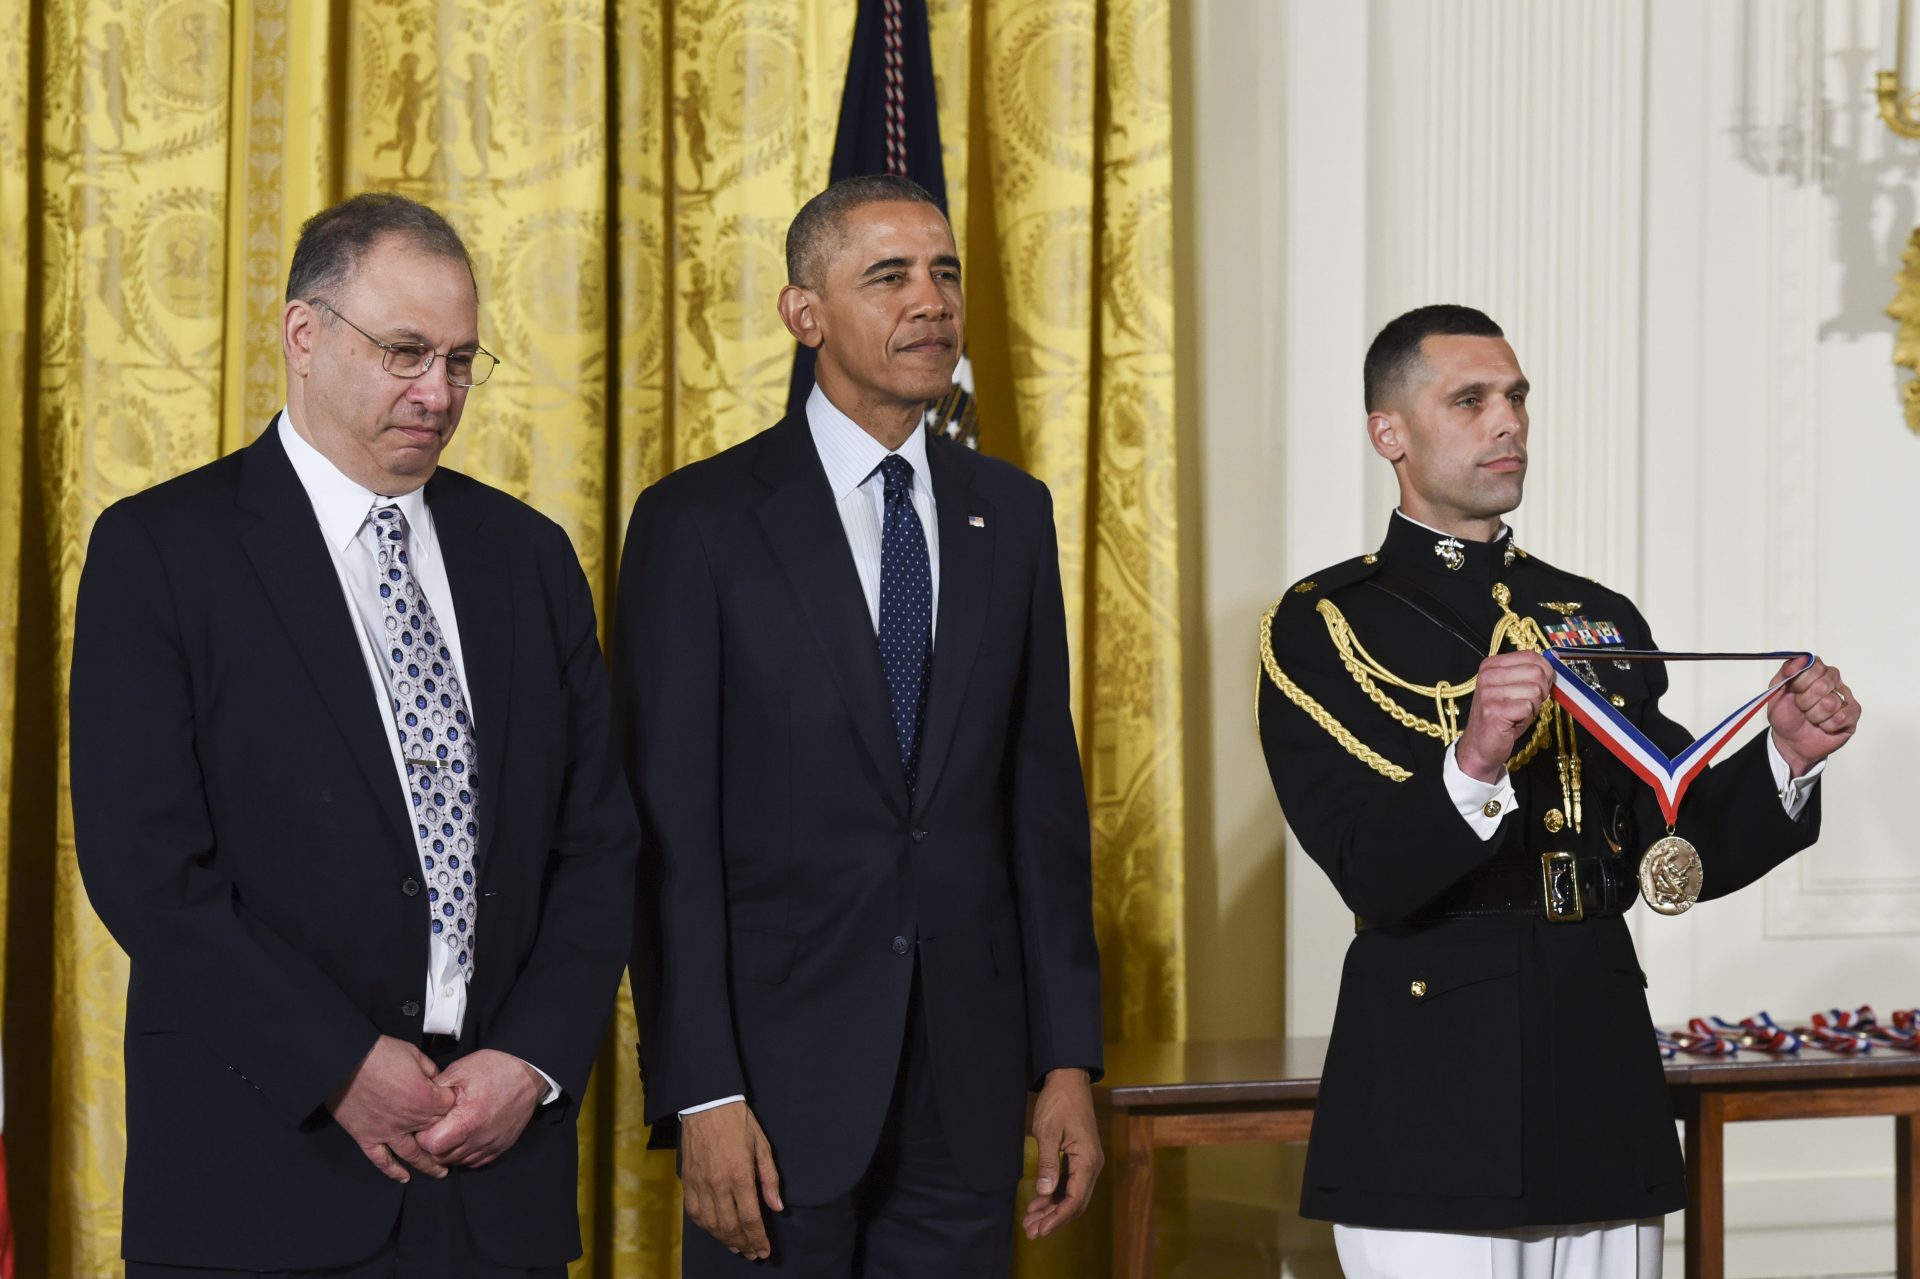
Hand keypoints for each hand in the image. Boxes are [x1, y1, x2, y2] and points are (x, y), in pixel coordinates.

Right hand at [325, 1035, 454, 1182]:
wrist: (344, 1061)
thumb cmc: (379, 1053)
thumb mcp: (414, 1054)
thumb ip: (431, 1071)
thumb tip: (438, 1080)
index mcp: (426, 1099)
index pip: (451, 1108)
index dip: (455, 1106)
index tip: (457, 1107)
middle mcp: (410, 1120)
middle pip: (436, 1133)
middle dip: (448, 1138)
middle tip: (458, 1146)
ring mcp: (388, 1132)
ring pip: (413, 1155)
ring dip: (428, 1166)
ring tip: (441, 1173)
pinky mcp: (367, 1137)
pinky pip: (381, 1160)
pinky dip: (392, 1171)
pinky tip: (404, 1178)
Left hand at [416, 1049, 547, 1169]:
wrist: (528, 1073)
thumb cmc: (495, 1068)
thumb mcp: (460, 1070)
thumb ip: (435, 1091)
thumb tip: (418, 1106)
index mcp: (469, 1118)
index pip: (432, 1145)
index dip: (423, 1135)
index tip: (426, 1123)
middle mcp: (481, 1138)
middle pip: (442, 1157)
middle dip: (433, 1144)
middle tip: (435, 1126)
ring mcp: (492, 1145)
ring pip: (458, 1161)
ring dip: (449, 1150)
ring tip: (450, 1130)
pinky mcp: (501, 1147)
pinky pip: (475, 1161)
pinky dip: (465, 1153)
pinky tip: (465, 1136)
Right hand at [680, 1101, 782, 1260]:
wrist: (706, 1104)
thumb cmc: (738, 1122)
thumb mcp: (762, 1146)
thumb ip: (770, 1179)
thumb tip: (777, 1207)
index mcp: (740, 1174)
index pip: (750, 1218)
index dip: (758, 1238)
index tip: (765, 1251)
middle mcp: (718, 1183)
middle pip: (730, 1226)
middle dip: (744, 1244)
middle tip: (753, 1253)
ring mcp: (700, 1184)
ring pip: (711, 1224)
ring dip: (725, 1240)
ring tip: (737, 1247)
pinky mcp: (688, 1181)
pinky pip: (694, 1213)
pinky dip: (706, 1227)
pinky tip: (715, 1231)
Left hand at [1023, 1068, 1102, 1239]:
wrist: (1068, 1079)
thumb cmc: (1058, 1102)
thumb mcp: (1048, 1131)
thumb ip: (1047, 1163)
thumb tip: (1044, 1192)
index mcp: (1088, 1160)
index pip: (1075, 1199)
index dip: (1058, 1218)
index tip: (1040, 1229)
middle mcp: (1092, 1165)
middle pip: (1075, 1202)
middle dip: (1053, 1219)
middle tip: (1031, 1231)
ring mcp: (1087, 1162)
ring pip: (1071, 1195)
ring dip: (1052, 1209)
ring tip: (1030, 1221)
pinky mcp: (1079, 1157)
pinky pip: (1069, 1183)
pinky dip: (1054, 1195)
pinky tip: (1038, 1202)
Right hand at [1455, 651, 1554, 781]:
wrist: (1480, 746)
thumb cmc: (1501, 718)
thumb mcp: (1514, 689)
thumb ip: (1529, 673)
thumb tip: (1553, 660)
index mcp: (1491, 665)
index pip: (1531, 656)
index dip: (1544, 672)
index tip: (1535, 687)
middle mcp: (1488, 676)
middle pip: (1536, 672)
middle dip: (1540, 692)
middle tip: (1526, 704)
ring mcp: (1489, 693)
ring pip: (1535, 691)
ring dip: (1533, 707)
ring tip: (1517, 714)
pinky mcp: (1494, 711)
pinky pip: (1528, 708)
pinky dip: (1527, 718)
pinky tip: (1513, 722)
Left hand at [1768, 657, 1857, 776]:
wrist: (1791, 741)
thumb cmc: (1786, 714)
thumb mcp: (1776, 691)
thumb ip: (1786, 672)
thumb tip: (1801, 659)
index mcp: (1815, 671)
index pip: (1814, 665)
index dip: (1800, 682)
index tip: (1793, 691)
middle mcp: (1832, 680)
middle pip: (1822, 685)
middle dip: (1805, 702)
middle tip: (1801, 708)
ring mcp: (1845, 696)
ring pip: (1831, 703)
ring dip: (1814, 716)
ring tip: (1811, 718)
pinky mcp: (1853, 713)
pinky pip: (1842, 717)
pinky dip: (1826, 725)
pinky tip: (1823, 726)